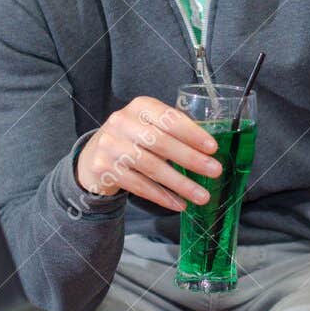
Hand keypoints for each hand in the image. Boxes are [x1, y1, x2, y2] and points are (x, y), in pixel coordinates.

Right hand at [75, 95, 220, 212]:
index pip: (169, 118)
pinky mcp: (104, 169)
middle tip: (214, 171)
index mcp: (140, 107)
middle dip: (191, 159)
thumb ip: (174, 131)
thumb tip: (208, 151)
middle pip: (161, 143)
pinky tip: (179, 203)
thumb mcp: (150, 124)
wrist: (94, 154)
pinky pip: (139, 185)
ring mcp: (110, 146)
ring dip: (180, 184)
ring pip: (152, 167)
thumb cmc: (133, 138)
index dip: (192, 133)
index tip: (213, 148)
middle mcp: (122, 122)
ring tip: (202, 196)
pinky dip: (162, 196)